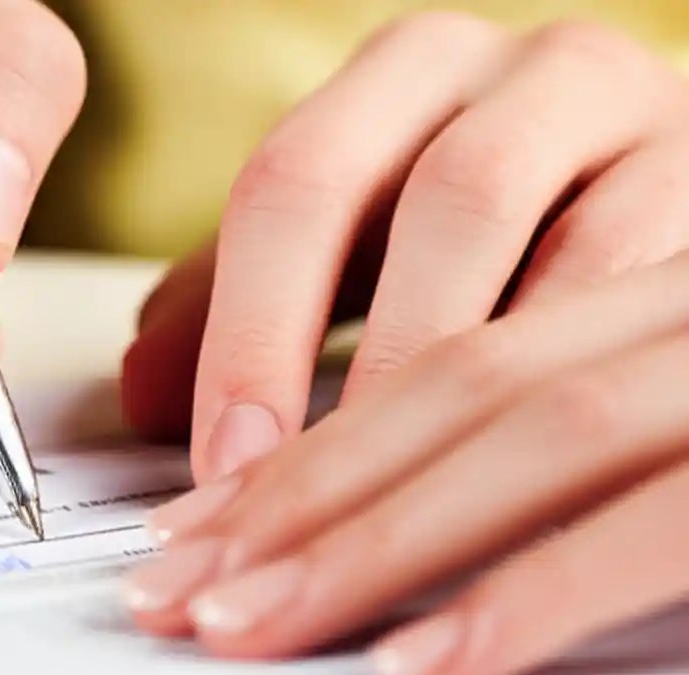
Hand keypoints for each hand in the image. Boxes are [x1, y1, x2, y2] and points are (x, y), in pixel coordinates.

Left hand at [121, 13, 688, 482]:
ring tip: (408, 498)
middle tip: (296, 490)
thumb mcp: (360, 241)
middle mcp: (529, 74)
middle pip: (434, 201)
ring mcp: (646, 125)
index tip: (218, 465)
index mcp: (411, 75)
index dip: (249, 329)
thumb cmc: (494, 221)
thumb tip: (141, 392)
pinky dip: (574, 379)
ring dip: (466, 379)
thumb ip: (249, 300)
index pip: (296, 182)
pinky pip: (642, 290)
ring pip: (556, 248)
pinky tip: (524, 464)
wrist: (666, 177)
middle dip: (363, 357)